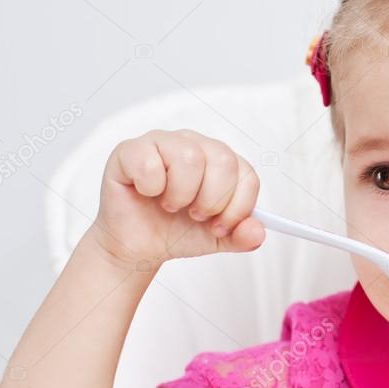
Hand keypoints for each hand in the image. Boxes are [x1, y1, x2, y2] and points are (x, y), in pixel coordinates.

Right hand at [89, 129, 264, 268]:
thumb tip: (257, 231)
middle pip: (223, 159)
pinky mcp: (130, 150)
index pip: (247, 174)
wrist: (137, 244)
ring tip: (170, 205)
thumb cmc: (177, 231)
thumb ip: (243, 236)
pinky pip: (149, 162)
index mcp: (221, 161)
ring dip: (181, 194)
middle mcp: (195, 144)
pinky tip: (146, 193)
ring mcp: (162, 142)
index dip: (237, 207)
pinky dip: (150, 188)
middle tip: (194, 215)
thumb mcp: (217, 238)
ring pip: (190, 157)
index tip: (218, 227)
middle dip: (211, 200)